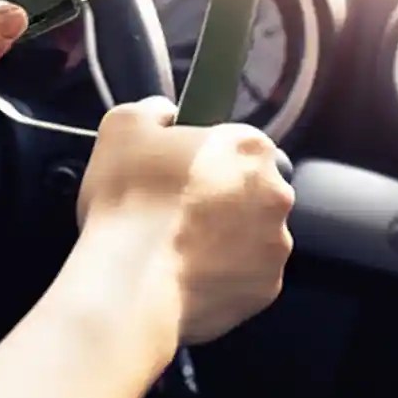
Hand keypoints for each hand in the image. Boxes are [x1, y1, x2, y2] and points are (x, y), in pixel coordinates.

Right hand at [76, 96, 293, 344]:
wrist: (131, 284)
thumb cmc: (128, 202)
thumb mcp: (122, 127)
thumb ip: (152, 109)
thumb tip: (165, 113)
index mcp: (249, 148)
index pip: (238, 143)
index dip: (206, 156)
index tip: (180, 172)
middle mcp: (275, 194)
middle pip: (251, 188)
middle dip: (221, 197)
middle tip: (175, 210)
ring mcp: (274, 245)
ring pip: (252, 234)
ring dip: (223, 237)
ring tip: (176, 246)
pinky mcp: (265, 288)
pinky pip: (245, 275)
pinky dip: (222, 274)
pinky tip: (185, 273)